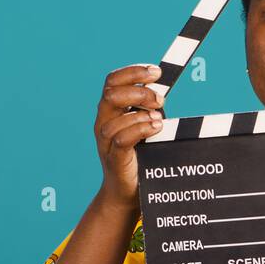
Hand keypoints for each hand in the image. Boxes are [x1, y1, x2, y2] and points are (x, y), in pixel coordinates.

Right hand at [93, 63, 165, 209]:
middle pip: (111, 94)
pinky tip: (156, 127)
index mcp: (109, 111)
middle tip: (161, 100)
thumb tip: (161, 91)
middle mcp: (103, 123)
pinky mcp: (114, 159)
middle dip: (139, 90)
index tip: (157, 72)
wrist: (127, 192)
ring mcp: (106, 142)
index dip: (133, 71)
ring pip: (115, 117)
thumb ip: (147, 109)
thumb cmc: (138, 156)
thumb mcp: (143, 126)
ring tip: (159, 118)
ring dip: (141, 112)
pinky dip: (140, 129)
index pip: (112, 81)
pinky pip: (121, 139)